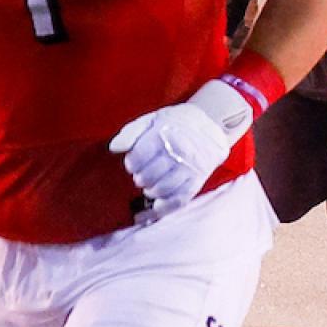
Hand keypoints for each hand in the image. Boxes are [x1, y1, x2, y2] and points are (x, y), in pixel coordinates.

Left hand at [107, 75, 261, 216]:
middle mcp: (178, 152)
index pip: (139, 157)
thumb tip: (114, 148)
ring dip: (151, 192)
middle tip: (141, 176)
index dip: (132, 163)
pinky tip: (156, 205)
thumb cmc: (176, 123)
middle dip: (140, 178)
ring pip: (163, 190)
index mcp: (164, 134)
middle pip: (149, 176)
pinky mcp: (197, 180)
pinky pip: (179, 199)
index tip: (132, 164)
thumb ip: (132, 132)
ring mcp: (189, 168)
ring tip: (149, 187)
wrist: (212, 126)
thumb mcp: (153, 119)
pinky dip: (165, 206)